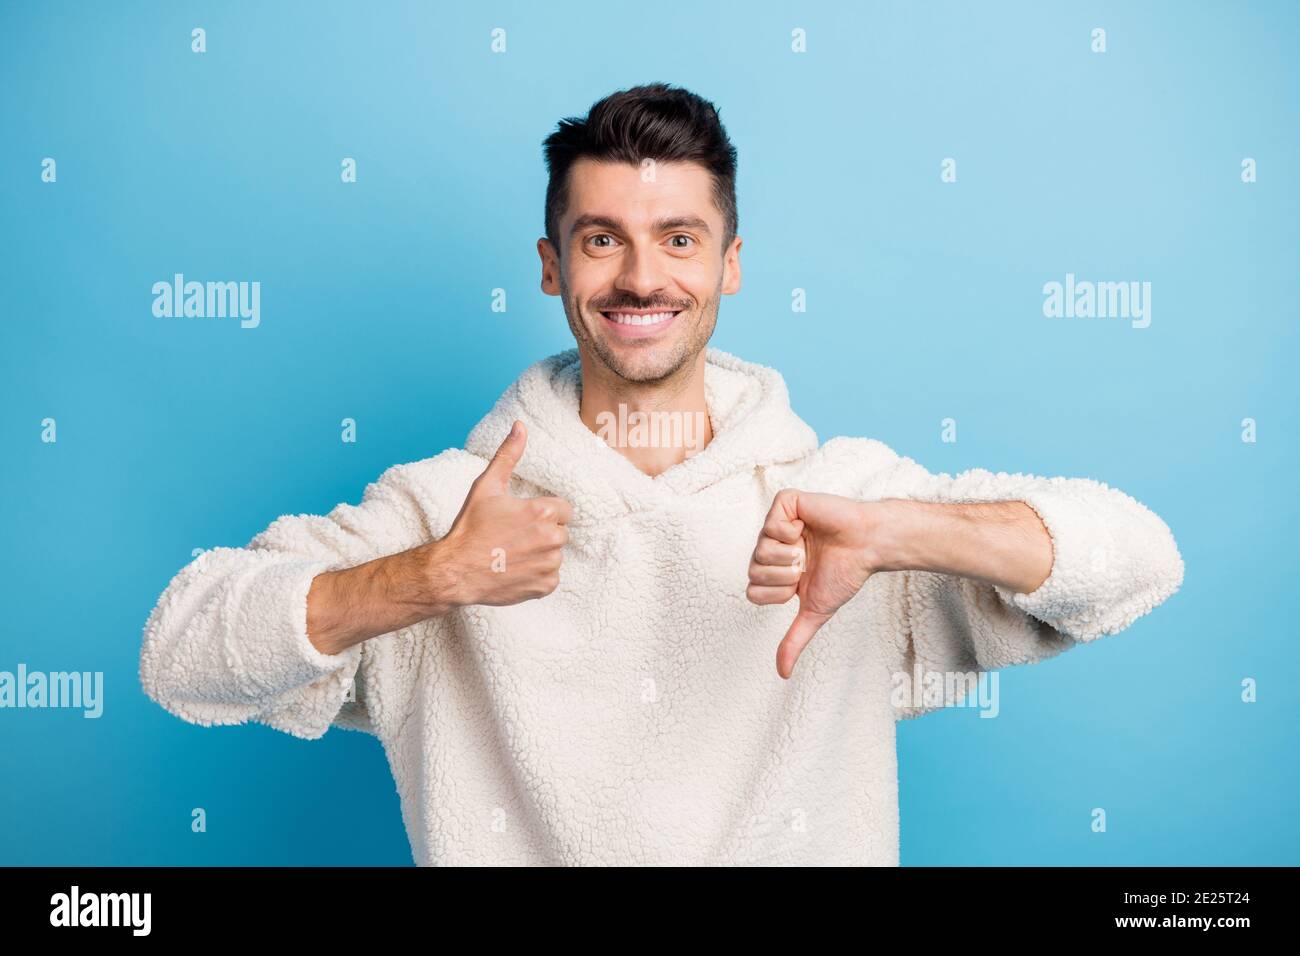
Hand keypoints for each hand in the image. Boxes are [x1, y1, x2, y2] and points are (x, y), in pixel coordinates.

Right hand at [426, 420, 571, 607]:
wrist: (455, 570)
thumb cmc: (470, 527)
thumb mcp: (487, 486)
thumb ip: (508, 455)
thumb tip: (520, 426)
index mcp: (542, 512)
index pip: (563, 510)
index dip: (543, 513)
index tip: (522, 519)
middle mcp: (551, 538)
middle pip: (560, 532)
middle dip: (542, 533)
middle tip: (514, 537)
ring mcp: (550, 564)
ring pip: (556, 555)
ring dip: (540, 554)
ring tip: (512, 554)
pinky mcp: (545, 586)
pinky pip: (551, 578)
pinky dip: (537, 575)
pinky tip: (515, 570)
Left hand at [747, 489, 882, 678]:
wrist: (867, 546)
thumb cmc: (845, 573)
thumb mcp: (814, 611)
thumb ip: (794, 640)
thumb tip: (782, 674)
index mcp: (775, 570)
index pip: (752, 590)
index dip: (777, 593)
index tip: (800, 584)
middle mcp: (772, 547)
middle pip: (753, 571)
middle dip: (785, 575)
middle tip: (807, 564)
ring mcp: (777, 524)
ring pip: (759, 548)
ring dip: (790, 554)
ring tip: (808, 547)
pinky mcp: (786, 503)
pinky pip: (771, 522)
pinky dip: (791, 531)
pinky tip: (807, 528)